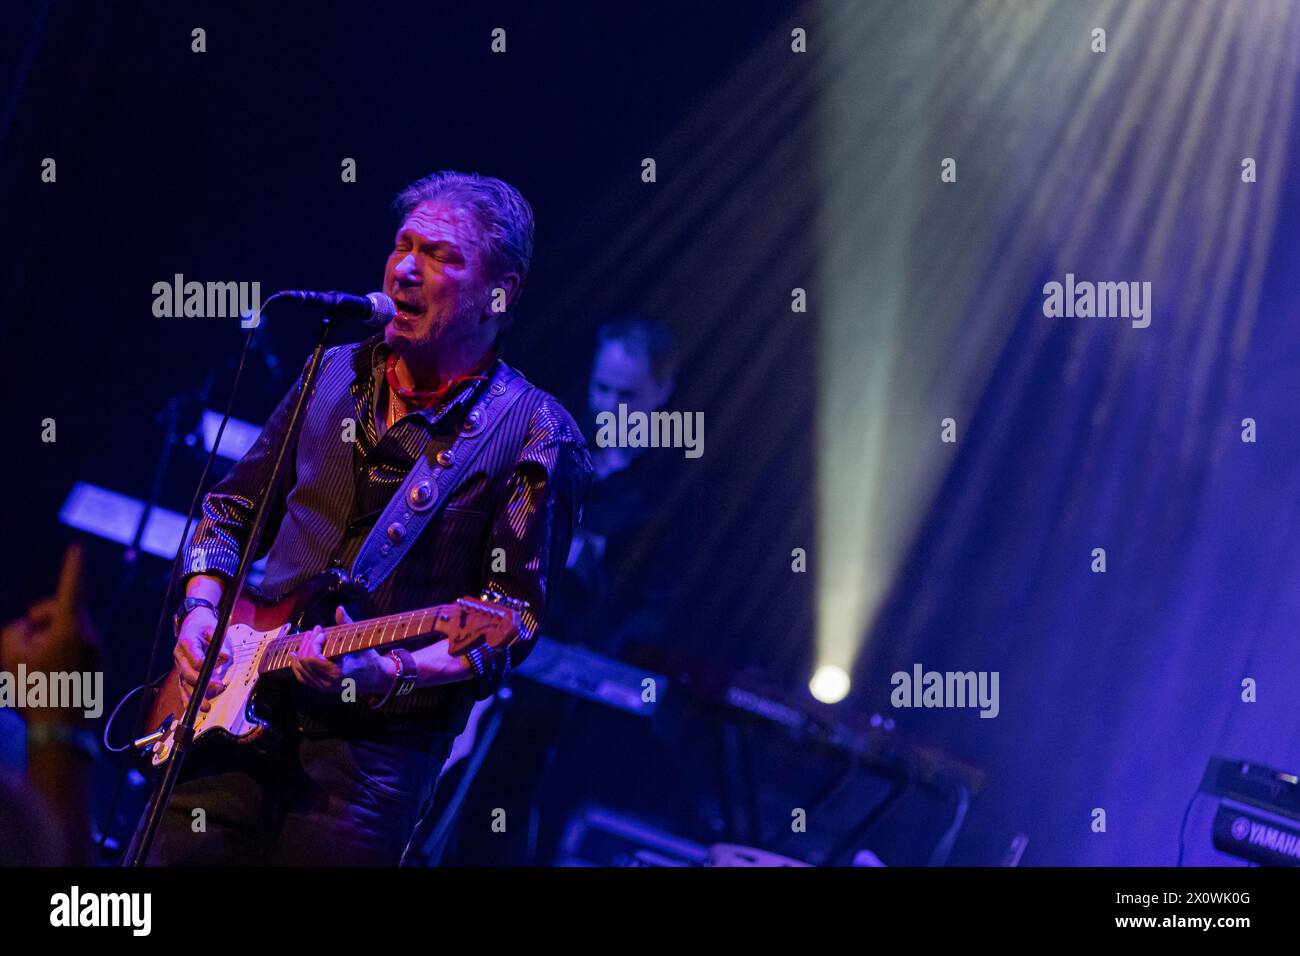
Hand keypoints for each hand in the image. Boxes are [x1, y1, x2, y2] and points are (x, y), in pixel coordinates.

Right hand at [0, 543, 100, 721]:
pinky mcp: (99, 665)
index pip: (70, 588)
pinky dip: (60, 654)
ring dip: (48, 640)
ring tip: (35, 668)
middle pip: (61, 612)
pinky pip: (75, 649)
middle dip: (40, 619)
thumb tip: (28, 625)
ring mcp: (97, 651)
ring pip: (66, 632)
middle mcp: (90, 635)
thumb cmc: (33, 692)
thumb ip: (15, 630)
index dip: (71, 566)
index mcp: (70, 628)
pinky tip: (49, 678)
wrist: (61, 731)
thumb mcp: (10, 656)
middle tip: (24, 642)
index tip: (78, 547)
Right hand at [173, 605, 228, 713]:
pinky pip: (182, 685)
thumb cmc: (204, 624)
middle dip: (203, 685)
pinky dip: (186, 696)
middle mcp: (180, 655)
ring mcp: (179, 663)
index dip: (208, 669)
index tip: (221, 675)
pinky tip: (189, 706)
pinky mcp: (182, 669)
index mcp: (187, 642)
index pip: (196, 660)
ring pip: (184, 683)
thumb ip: (219, 643)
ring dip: (194, 697)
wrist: (192, 620)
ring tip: (205, 707)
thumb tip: (224, 658)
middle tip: (219, 688)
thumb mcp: (215, 628)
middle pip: (189, 675)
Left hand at [289, 606, 393, 696]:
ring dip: (302, 652)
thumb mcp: (359, 642)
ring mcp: (323, 686)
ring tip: (307, 638)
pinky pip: (303, 677)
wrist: (375, 678)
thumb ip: (347, 625)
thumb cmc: (369, 659)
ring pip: (301, 670)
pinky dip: (297, 666)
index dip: (314, 643)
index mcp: (337, 673)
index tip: (322, 632)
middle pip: (305, 662)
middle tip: (315, 631)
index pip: (314, 658)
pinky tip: (294, 656)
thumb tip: (339, 608)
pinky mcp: (321, 686)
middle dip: (308, 644)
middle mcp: (327, 682)